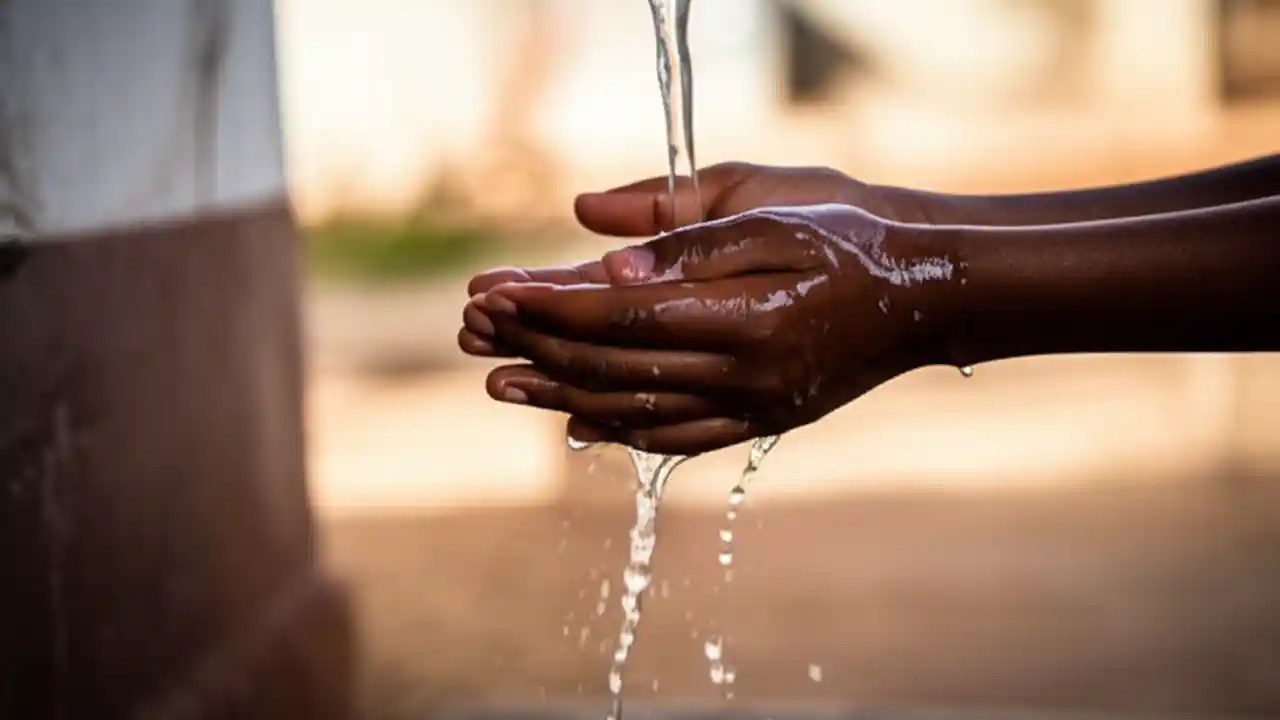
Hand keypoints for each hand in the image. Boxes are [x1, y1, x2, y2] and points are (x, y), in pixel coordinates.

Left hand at [476, 204, 959, 454]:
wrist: (926, 294)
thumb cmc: (853, 236)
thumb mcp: (777, 212)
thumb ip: (688, 237)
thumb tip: (600, 255)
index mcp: (744, 319)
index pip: (619, 317)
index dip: (547, 307)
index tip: (490, 293)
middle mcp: (741, 378)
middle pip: (613, 366)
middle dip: (533, 346)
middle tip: (472, 330)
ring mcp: (749, 408)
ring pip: (633, 410)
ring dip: (557, 395)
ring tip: (497, 382)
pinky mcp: (757, 421)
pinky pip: (673, 437)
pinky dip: (616, 429)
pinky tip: (576, 423)